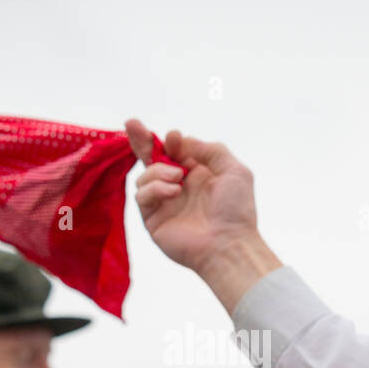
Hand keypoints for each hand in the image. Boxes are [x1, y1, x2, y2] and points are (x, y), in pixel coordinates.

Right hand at [125, 119, 260, 275]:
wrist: (228, 244)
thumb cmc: (236, 210)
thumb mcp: (233, 170)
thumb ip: (209, 149)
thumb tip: (180, 141)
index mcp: (197, 173)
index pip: (174, 151)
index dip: (170, 140)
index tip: (174, 138)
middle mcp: (178, 186)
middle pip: (151, 159)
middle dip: (141, 140)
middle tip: (132, 123)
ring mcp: (164, 203)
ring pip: (144, 175)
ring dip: (158, 170)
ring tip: (178, 177)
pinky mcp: (153, 219)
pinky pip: (142, 196)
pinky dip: (155, 188)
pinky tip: (173, 192)